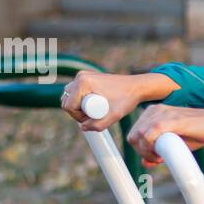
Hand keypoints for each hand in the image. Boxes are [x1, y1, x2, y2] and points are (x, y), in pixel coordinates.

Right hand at [60, 71, 177, 131]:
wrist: (137, 87)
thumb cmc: (127, 100)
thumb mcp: (114, 116)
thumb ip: (98, 126)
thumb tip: (82, 127)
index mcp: (83, 83)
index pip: (68, 106)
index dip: (77, 117)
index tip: (91, 120)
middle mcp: (80, 77)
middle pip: (67, 100)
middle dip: (77, 112)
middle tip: (94, 116)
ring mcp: (83, 75)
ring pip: (70, 96)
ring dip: (78, 106)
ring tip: (95, 111)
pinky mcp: (86, 76)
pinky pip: (75, 91)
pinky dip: (80, 99)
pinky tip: (93, 104)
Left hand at [126, 104, 203, 167]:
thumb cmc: (199, 133)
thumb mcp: (176, 144)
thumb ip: (159, 151)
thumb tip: (144, 163)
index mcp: (154, 112)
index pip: (134, 134)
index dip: (140, 150)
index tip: (154, 158)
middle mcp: (156, 110)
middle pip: (133, 136)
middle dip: (142, 152)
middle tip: (158, 160)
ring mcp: (163, 113)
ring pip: (139, 136)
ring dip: (147, 152)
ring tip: (161, 159)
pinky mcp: (171, 120)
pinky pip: (150, 136)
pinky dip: (152, 149)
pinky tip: (162, 156)